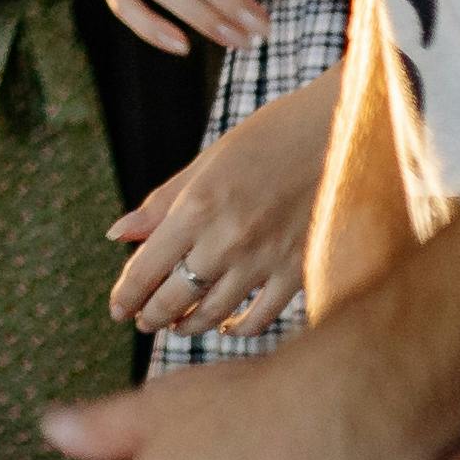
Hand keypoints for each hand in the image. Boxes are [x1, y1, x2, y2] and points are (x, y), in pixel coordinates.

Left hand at [106, 81, 329, 342]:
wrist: (342, 131)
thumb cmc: (269, 137)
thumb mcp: (207, 162)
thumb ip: (162, 204)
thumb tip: (117, 234)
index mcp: (197, 206)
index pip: (146, 268)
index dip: (126, 295)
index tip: (117, 309)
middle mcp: (228, 239)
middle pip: (175, 298)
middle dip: (152, 316)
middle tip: (141, 322)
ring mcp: (266, 259)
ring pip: (214, 313)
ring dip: (189, 325)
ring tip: (178, 325)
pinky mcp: (299, 271)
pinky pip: (261, 317)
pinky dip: (240, 329)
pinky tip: (229, 326)